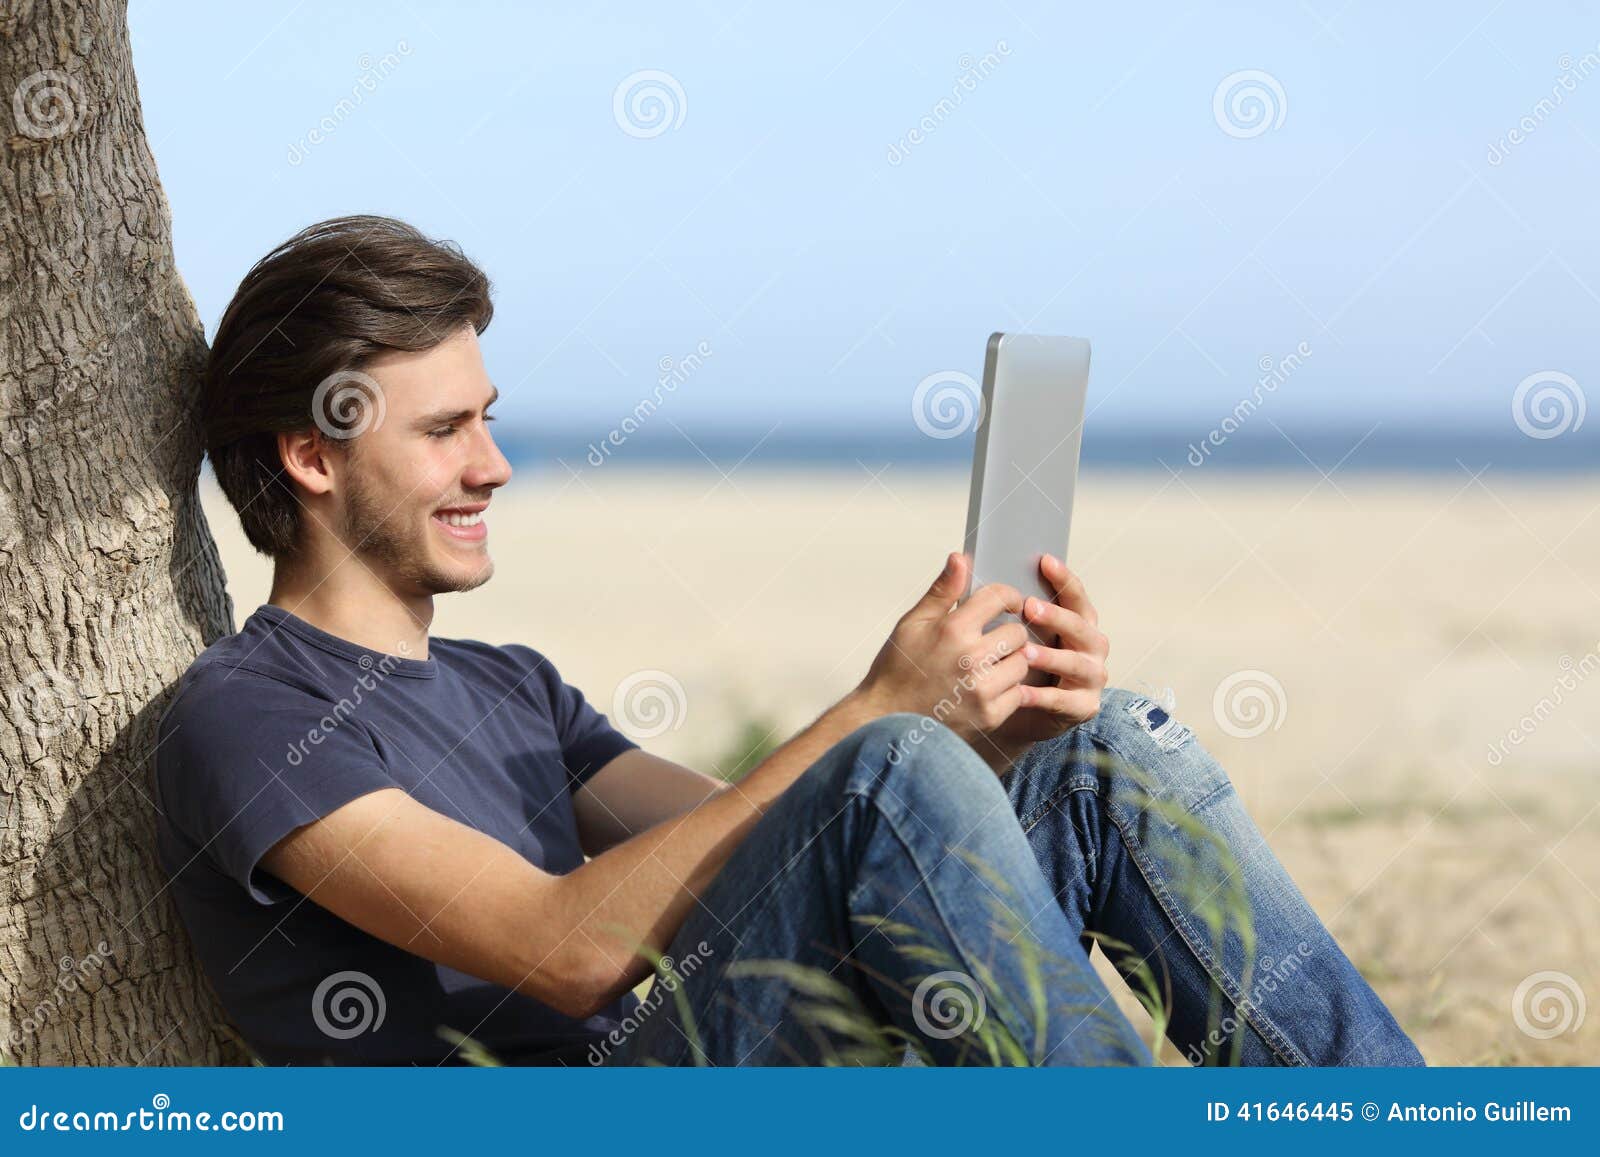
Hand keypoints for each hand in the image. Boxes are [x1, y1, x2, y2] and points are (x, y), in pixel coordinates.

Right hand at [853, 553, 1030, 751]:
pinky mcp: (989, 715)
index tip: (1009, 604)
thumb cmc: (898, 669)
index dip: (1009, 596)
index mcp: (953, 629)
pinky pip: (1019, 693)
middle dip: (1009, 632)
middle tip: (995, 639)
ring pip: (1023, 663)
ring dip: (1012, 661)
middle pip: (1017, 633)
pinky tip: (991, 687)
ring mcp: (982, 689)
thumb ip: (942, 591)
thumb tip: (960, 558)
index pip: (1000, 597)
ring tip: (993, 664)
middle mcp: (971, 658)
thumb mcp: (912, 624)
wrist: (888, 722)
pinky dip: (1009, 689)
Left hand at [981, 553, 1109, 768]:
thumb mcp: (995, 629)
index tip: (1044, 560)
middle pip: (1080, 626)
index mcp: (1076, 620)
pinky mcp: (1083, 706)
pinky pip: (1065, 700)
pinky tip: (1022, 693)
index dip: (1063, 578)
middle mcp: (1090, 645)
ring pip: (1076, 663)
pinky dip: (1044, 697)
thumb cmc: (1010, 664)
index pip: (1074, 594)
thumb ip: (985, 598)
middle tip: (1030, 607)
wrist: (1011, 711)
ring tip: (1026, 652)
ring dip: (1052, 657)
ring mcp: (1090, 676)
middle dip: (1056, 616)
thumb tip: (959, 558)